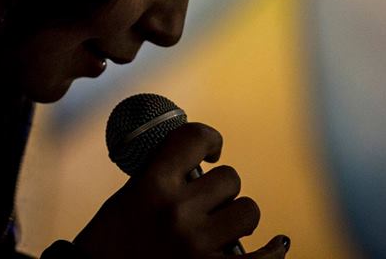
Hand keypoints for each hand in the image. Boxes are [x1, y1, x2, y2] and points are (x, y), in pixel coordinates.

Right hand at [73, 123, 288, 257]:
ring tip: (223, 229)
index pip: (194, 138)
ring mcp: (196, 247)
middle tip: (208, 204)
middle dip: (221, 190)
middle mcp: (176, 212)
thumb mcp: (127, 199)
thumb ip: (160, 178)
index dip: (210, 139)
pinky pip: (263, 258)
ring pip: (248, 211)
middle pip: (229, 178)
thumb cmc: (109, 245)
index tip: (213, 150)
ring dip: (238, 219)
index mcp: (151, 185)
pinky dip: (273, 252)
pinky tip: (277, 244)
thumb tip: (198, 159)